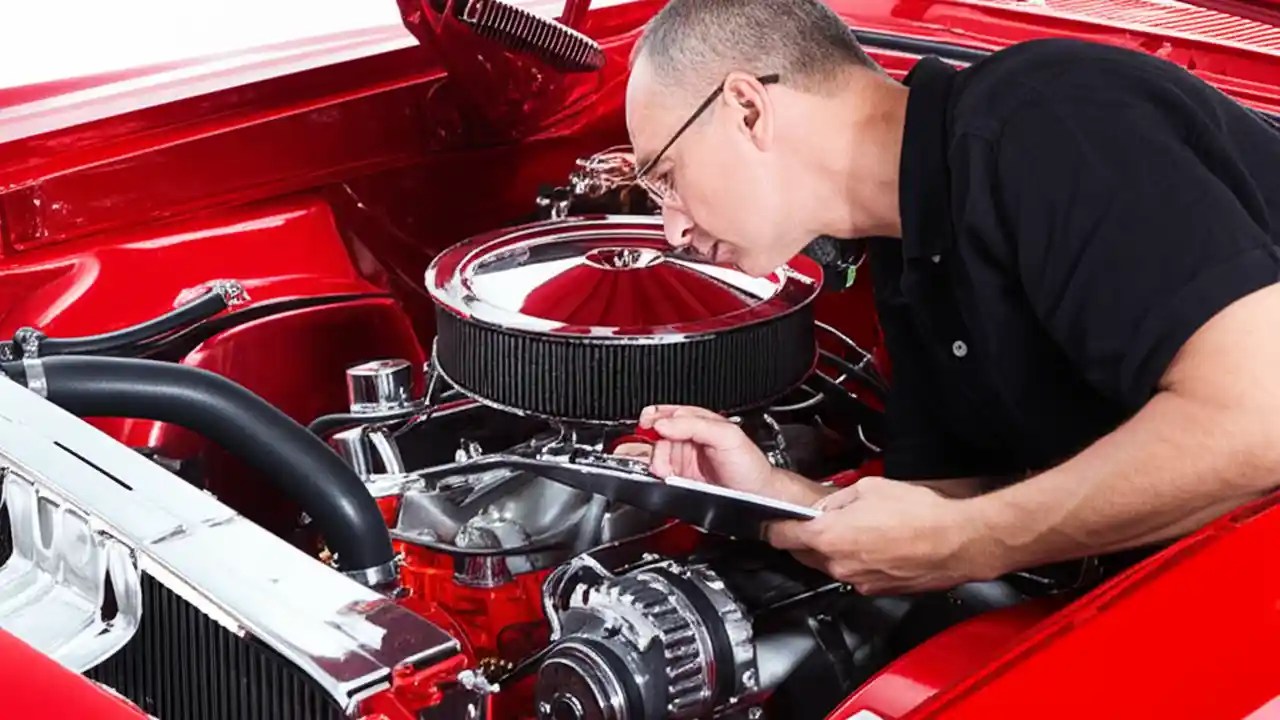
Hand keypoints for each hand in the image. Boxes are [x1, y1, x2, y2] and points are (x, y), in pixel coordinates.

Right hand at [637, 405, 777, 496]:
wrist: (756, 496)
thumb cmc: (749, 465)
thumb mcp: (727, 435)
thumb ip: (695, 425)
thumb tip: (663, 423)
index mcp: (699, 422)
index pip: (668, 414)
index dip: (655, 418)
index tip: (649, 425)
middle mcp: (688, 439)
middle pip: (656, 435)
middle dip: (653, 443)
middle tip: (659, 453)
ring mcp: (683, 460)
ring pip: (654, 455)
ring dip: (654, 461)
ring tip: (664, 467)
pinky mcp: (679, 480)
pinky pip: (658, 474)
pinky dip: (656, 475)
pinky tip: (664, 475)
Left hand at [765, 477, 994, 594]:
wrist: (958, 542)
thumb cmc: (921, 514)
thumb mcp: (870, 488)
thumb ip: (839, 499)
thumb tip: (828, 508)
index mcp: (829, 537)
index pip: (782, 537)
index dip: (774, 527)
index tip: (771, 522)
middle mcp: (839, 565)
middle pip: (803, 554)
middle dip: (805, 538)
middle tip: (816, 521)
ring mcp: (858, 581)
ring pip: (830, 565)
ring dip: (832, 550)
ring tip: (856, 530)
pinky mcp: (877, 590)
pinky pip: (854, 574)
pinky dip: (856, 561)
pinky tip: (874, 545)